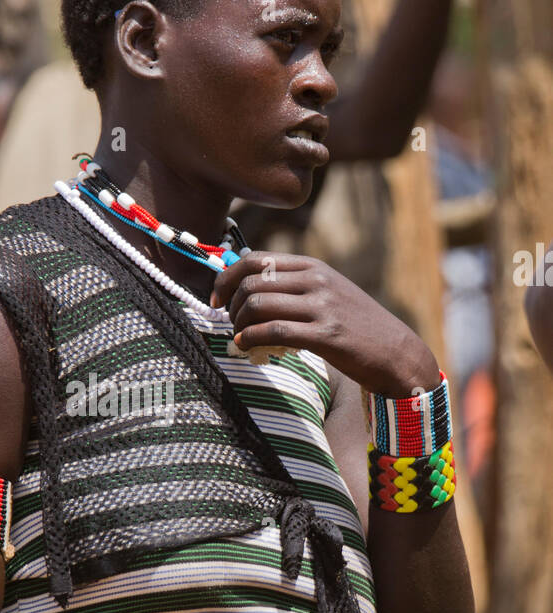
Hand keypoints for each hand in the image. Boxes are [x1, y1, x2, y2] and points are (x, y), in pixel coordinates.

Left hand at [211, 251, 439, 396]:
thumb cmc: (355, 327)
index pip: (255, 259)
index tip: (217, 298)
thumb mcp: (328, 294)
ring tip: (240, 337)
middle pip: (251, 282)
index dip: (226, 278)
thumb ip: (293, 287)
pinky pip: (275, 331)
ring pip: (258, 305)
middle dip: (230, 305)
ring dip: (239, 324)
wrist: (395, 353)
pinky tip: (246, 346)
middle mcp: (316, 280)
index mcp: (313, 267)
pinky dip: (251, 339)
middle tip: (230, 323)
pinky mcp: (326, 335)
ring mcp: (322, 306)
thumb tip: (246, 289)